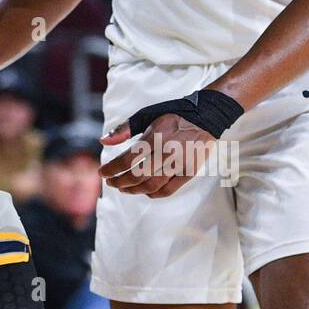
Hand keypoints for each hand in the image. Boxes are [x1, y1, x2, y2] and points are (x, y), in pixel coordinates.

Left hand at [99, 113, 214, 198]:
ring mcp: (179, 164)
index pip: (128, 159)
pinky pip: (168, 190)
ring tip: (123, 188)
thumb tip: (103, 141)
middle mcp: (167, 152)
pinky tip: (143, 191)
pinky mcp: (189, 172)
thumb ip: (124, 129)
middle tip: (110, 182)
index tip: (102, 173)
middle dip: (120, 182)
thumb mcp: (147, 115)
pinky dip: (153, 194)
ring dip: (134, 190)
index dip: (112, 169)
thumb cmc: (173, 114)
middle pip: (138, 176)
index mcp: (154, 137)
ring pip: (152, 185)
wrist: (206, 117)